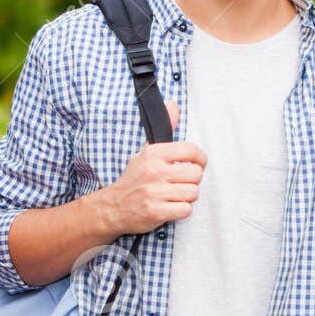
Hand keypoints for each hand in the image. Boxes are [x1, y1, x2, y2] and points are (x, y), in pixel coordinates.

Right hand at [95, 101, 206, 234]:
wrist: (113, 206)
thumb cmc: (134, 178)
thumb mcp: (146, 150)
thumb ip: (165, 128)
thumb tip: (173, 103)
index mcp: (154, 153)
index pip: (191, 151)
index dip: (200, 159)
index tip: (197, 163)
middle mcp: (154, 171)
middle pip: (196, 174)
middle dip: (193, 180)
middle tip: (181, 181)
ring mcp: (155, 193)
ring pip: (193, 193)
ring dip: (187, 196)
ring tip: (174, 194)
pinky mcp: (156, 212)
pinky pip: (186, 210)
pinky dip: (181, 210)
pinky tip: (170, 206)